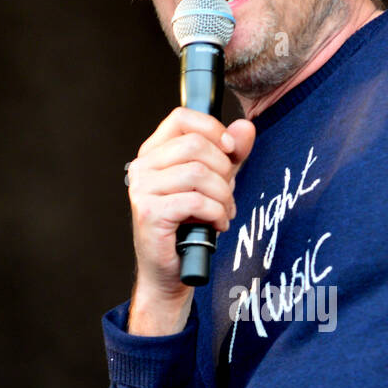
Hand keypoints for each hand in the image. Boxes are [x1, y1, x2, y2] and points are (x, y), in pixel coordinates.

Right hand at [126, 108, 257, 301]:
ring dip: (223, 196)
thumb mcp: (216, 182)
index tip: (230, 151)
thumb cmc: (189, 225)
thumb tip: (246, 127)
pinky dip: (216, 213)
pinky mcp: (149, 212)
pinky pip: (196, 201)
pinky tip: (217, 225)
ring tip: (224, 212)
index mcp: (153, 153)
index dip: (212, 129)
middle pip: (195, 145)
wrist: (170, 270)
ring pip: (199, 173)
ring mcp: (142, 189)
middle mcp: (142, 167)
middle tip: (227, 193)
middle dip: (224, 170)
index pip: (182, 117)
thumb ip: (230, 154)